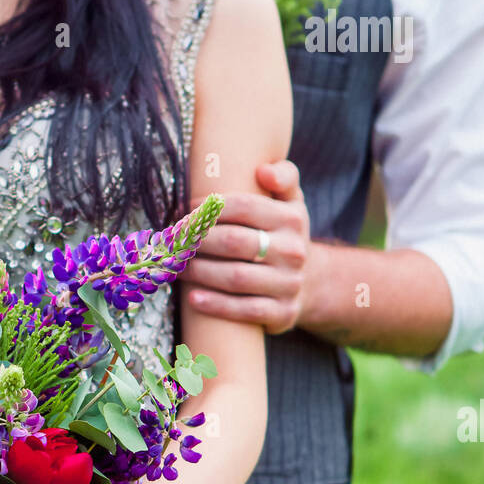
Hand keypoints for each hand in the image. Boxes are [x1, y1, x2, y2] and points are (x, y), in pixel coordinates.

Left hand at [181, 160, 310, 333]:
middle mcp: (294, 251)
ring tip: (177, 267)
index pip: (243, 207)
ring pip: (236, 277)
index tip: (183, 213)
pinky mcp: (283, 313)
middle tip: (173, 242)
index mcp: (292, 218)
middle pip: (235, 242)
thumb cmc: (283, 236)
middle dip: (198, 241)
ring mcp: (290, 284)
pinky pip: (245, 310)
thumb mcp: (291, 203)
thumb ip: (284, 176)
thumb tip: (263, 170)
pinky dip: (216, 305)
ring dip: (200, 272)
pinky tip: (193, 299)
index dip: (208, 209)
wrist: (310, 283)